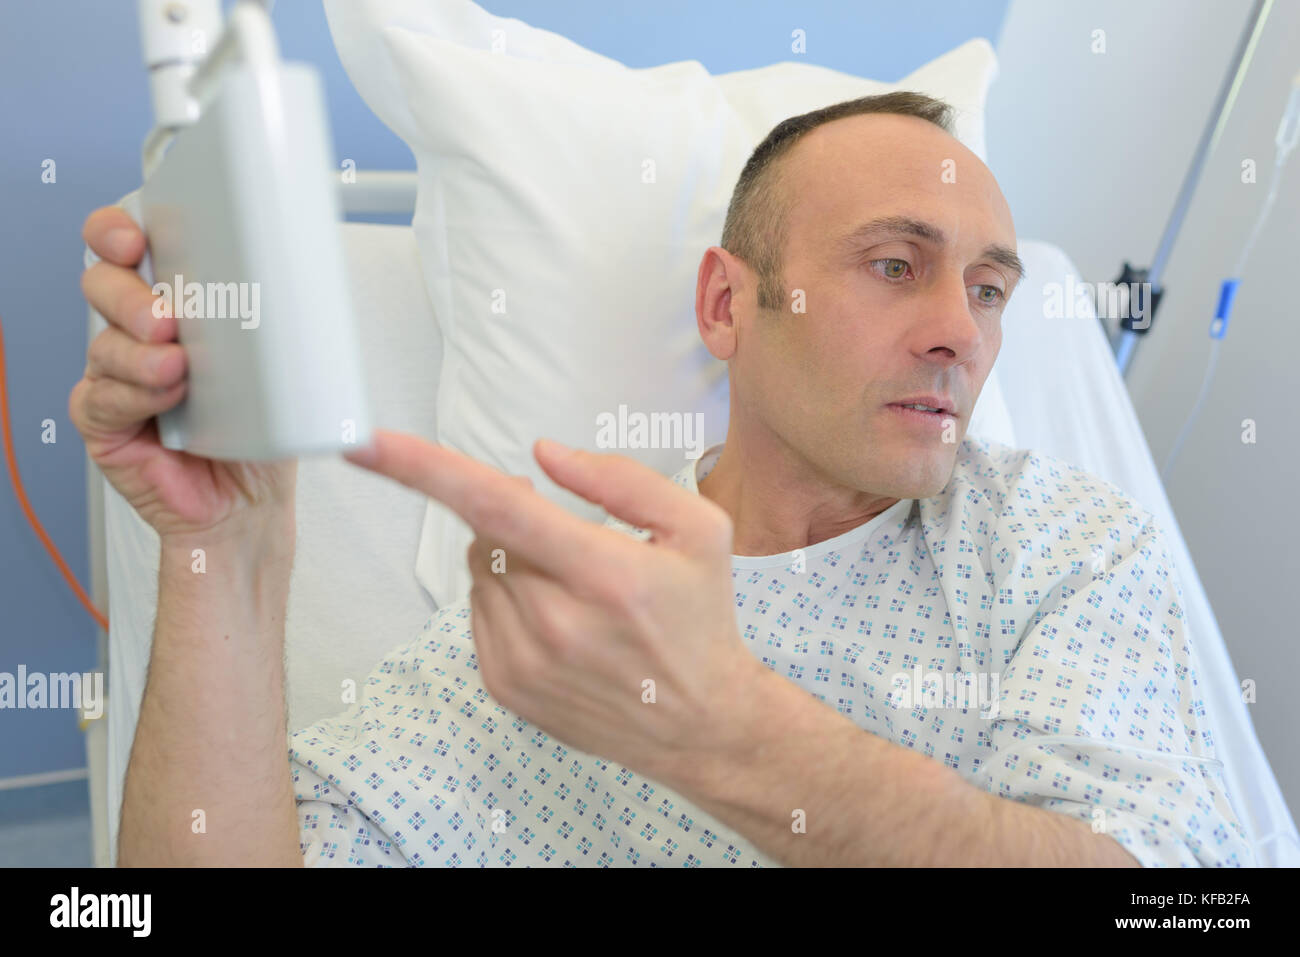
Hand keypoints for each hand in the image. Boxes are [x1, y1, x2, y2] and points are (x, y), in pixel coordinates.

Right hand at [70, 206, 295, 544]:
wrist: (253, 503)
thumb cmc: (262, 433)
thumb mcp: (281, 366)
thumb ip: (275, 319)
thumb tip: (302, 276)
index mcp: (176, 303)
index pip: (128, 248)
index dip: (118, 231)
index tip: (135, 235)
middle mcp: (139, 333)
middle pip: (103, 285)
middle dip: (128, 293)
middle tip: (168, 317)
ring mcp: (117, 375)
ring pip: (103, 342)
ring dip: (139, 351)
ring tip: (178, 366)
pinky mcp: (105, 421)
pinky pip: (101, 397)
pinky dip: (133, 394)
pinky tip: (166, 396)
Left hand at [344, 430, 764, 781]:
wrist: (700, 723)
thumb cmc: (700, 619)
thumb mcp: (699, 530)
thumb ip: (621, 480)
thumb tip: (543, 455)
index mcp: (606, 574)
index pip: (499, 506)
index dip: (426, 468)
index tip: (367, 441)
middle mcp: (555, 623)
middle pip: (488, 534)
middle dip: (515, 516)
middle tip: (571, 540)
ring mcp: (523, 662)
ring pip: (479, 571)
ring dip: (511, 560)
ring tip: (576, 592)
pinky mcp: (504, 687)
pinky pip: (478, 610)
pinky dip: (507, 599)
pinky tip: (558, 620)